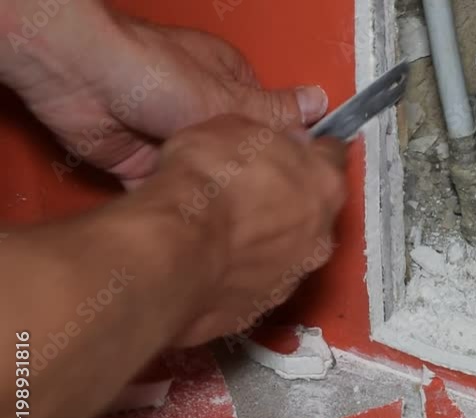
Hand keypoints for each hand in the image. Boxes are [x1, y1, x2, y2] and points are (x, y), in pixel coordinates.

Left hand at [11, 13, 328, 186]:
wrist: (82, 82)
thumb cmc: (156, 72)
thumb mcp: (231, 96)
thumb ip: (276, 112)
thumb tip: (320, 105)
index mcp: (231, 85)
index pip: (271, 124)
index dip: (284, 152)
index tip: (300, 179)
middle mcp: (201, 112)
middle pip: (239, 159)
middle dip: (246, 180)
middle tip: (265, 204)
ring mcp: (171, 140)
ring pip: (207, 181)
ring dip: (211, 195)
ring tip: (232, 217)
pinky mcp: (142, 167)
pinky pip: (172, 193)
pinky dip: (179, 205)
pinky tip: (195, 216)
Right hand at [148, 115, 346, 346]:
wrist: (175, 252)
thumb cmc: (207, 180)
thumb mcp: (233, 127)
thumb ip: (268, 137)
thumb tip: (283, 142)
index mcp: (325, 183)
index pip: (331, 156)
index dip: (309, 149)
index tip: (291, 147)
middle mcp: (322, 235)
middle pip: (316, 210)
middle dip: (292, 199)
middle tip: (252, 191)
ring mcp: (295, 277)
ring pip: (290, 251)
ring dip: (269, 241)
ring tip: (227, 234)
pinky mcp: (263, 308)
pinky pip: (259, 282)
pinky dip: (243, 273)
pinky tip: (214, 264)